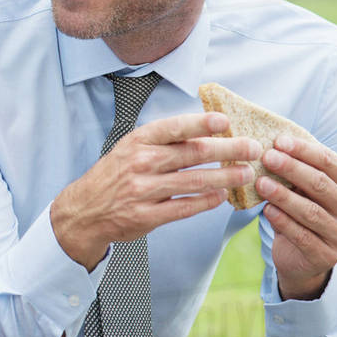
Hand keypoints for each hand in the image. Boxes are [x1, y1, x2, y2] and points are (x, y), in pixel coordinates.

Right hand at [50, 112, 261, 269]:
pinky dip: (207, 201)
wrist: (84, 210)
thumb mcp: (129, 149)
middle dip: (228, 149)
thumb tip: (205, 131)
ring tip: (246, 173)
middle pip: (192, 153)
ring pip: (194, 181)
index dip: (200, 123)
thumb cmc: (113, 176)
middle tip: (252, 148)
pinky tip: (222, 196)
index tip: (225, 121)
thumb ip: (161, 141)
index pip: (173, 128)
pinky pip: (185, 207)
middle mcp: (140, 163)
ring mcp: (143, 190)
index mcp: (137, 142)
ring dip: (225, 176)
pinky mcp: (147, 216)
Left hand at [256, 135, 336, 299]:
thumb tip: (269, 144)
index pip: (330, 162)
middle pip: (321, 184)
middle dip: (292, 168)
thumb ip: (293, 171)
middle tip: (267, 157)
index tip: (278, 140)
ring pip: (311, 212)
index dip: (304, 150)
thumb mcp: (299, 190)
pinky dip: (283, 221)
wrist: (299, 257)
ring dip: (284, 196)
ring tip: (261, 184)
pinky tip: (267, 211)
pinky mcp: (326, 256)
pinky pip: (302, 236)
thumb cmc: (298, 213)